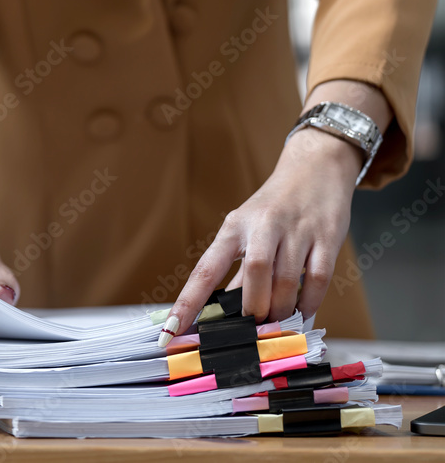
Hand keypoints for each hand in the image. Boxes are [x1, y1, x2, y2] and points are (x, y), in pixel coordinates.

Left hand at [160, 128, 358, 345]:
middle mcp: (263, 226)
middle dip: (252, 308)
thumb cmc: (274, 208)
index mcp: (234, 227)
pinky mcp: (327, 236)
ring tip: (277, 324)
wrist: (315, 168)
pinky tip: (302, 315)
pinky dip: (308, 303)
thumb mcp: (247, 232)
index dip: (187, 303)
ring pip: (285, 279)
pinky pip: (317, 279)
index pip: (205, 270)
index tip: (171, 330)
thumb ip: (239, 272)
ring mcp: (297, 230)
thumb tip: (222, 314)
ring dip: (280, 310)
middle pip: (254, 273)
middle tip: (253, 328)